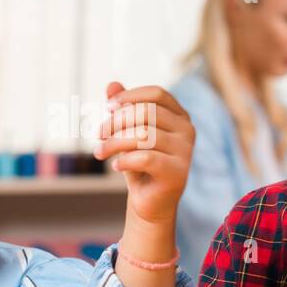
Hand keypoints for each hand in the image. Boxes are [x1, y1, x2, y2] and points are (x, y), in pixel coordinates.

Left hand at [94, 82, 194, 225]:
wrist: (149, 201)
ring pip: (144, 135)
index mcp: (179, 115)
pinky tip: (115, 166)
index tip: (108, 107)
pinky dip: (125, 160)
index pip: (156, 94)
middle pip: (148, 112)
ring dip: (114, 143)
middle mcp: (187, 130)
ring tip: (99, 152)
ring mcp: (186, 152)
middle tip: (99, 134)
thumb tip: (111, 85)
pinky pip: (147, 158)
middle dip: (116, 121)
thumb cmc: (139, 163)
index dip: (130, 96)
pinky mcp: (178, 173)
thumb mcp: (128, 132)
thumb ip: (122, 108)